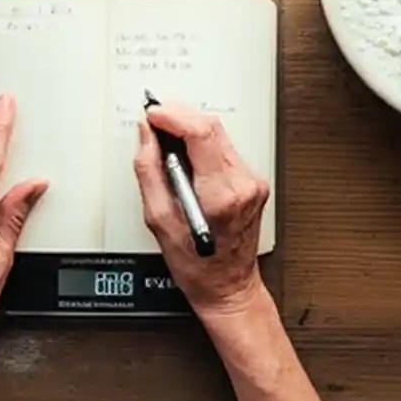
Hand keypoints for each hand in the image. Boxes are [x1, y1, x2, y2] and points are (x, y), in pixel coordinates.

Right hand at [133, 103, 269, 319]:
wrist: (228, 287)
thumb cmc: (197, 266)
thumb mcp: (158, 220)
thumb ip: (149, 171)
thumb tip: (146, 138)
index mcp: (220, 195)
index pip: (201, 133)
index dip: (173, 116)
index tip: (154, 114)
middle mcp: (243, 184)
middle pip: (212, 127)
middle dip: (179, 117)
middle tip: (155, 121)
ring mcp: (253, 182)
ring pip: (220, 135)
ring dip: (190, 130)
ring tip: (166, 139)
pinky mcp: (254, 182)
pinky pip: (225, 149)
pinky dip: (203, 145)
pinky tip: (186, 157)